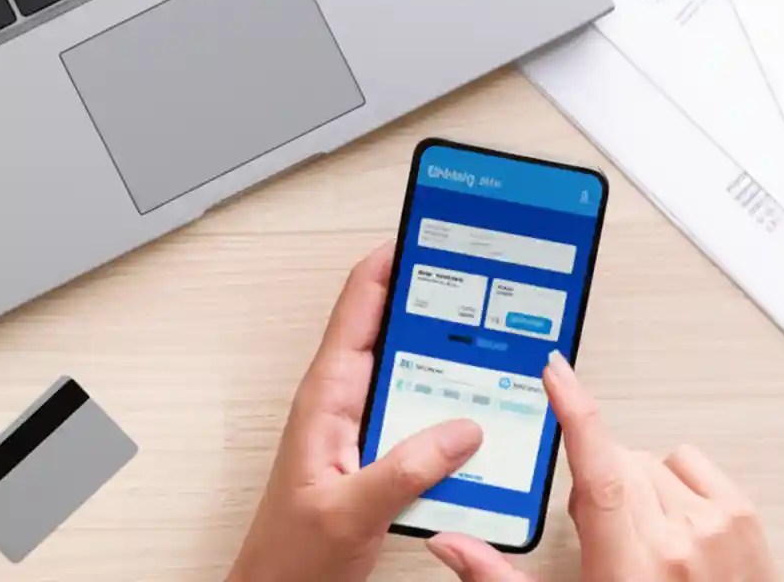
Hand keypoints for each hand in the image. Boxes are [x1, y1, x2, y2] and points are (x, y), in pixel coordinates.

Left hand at [229, 242, 483, 581]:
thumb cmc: (290, 555)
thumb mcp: (348, 510)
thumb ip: (404, 469)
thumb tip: (461, 428)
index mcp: (328, 396)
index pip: (359, 306)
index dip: (391, 262)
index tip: (428, 234)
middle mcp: (346, 401)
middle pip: (394, 329)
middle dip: (436, 302)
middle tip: (482, 279)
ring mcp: (364, 424)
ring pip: (413, 371)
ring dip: (449, 357)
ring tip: (493, 341)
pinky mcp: (380, 450)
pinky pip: (421, 412)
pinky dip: (450, 405)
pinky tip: (478, 413)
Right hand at [426, 351, 778, 581]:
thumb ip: (503, 578)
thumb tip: (451, 544)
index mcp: (628, 566)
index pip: (597, 470)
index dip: (573, 411)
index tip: (556, 372)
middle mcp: (676, 540)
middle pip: (616, 464)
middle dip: (596, 484)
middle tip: (599, 532)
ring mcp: (715, 525)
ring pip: (648, 461)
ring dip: (634, 485)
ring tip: (639, 533)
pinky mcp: (743, 517)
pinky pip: (688, 461)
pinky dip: (673, 482)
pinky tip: (671, 520)